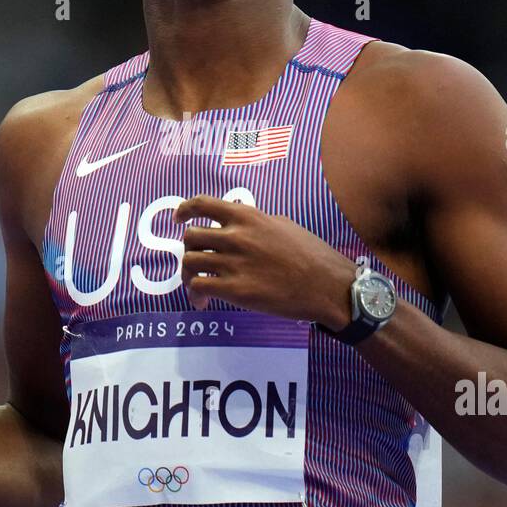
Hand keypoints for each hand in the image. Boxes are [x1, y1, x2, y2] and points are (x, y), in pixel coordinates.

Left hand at [173, 195, 355, 328]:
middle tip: (198, 262)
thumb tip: (239, 225)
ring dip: (188, 274)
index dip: (185, 210)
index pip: (202, 204)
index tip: (180, 218)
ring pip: (190, 262)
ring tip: (197, 285)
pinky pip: (198, 286)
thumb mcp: (283, 225)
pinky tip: (202, 302)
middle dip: (190, 249)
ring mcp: (233, 263)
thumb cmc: (311, 254)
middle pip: (190, 236)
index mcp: (247, 216)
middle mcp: (236, 237)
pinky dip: (194, 294)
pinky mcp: (235, 290)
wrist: (327, 286)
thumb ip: (255, 223)